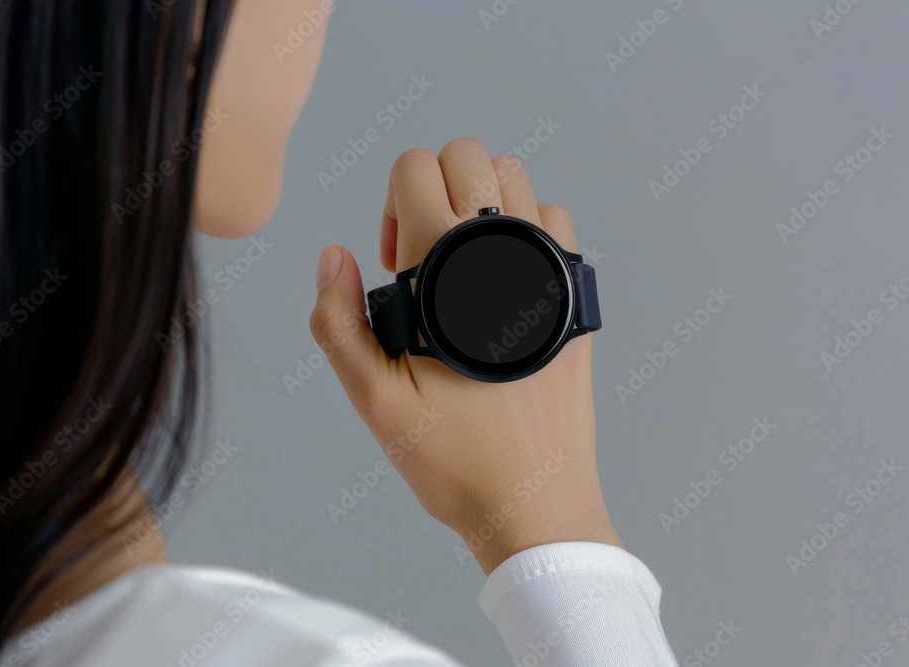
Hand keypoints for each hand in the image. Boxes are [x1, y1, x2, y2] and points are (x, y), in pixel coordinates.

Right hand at [310, 138, 621, 573]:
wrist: (537, 503)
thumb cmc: (457, 460)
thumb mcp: (375, 400)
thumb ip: (338, 322)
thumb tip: (332, 256)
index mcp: (452, 270)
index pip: (416, 167)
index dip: (391, 206)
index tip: (396, 265)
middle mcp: (509, 254)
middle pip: (466, 154)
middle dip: (432, 189)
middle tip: (425, 263)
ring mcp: (552, 269)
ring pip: (514, 177)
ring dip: (479, 203)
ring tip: (465, 269)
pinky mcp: (576, 293)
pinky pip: (555, 222)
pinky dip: (526, 230)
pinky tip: (505, 283)